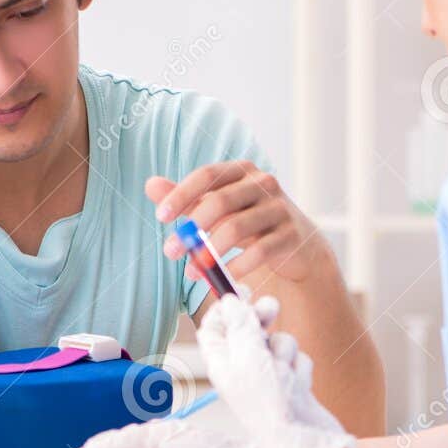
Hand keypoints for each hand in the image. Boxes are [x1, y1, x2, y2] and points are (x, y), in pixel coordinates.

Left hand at [146, 161, 331, 283]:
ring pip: (237, 228)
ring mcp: (279, 208)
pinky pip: (259, 251)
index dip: (181, 194)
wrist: (297, 246)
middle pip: (221, 201)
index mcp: (242, 171)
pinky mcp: (291, 235)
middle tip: (171, 251)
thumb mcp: (218, 208)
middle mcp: (263, 183)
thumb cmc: (250, 222)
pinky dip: (236, 266)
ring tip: (192, 271)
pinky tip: (221, 276)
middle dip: (192, 229)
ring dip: (209, 252)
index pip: (206, 175)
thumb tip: (150, 185)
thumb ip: (188, 198)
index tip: (160, 217)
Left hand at [195, 294, 353, 447]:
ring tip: (285, 371)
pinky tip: (298, 386)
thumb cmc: (270, 403)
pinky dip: (300, 367)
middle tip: (270, 308)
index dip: (225, 307)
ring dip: (285, 349)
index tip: (241, 290)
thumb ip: (239, 324)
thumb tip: (229, 301)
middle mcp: (242, 370)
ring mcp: (268, 379)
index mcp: (221, 363)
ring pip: (278, 342)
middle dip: (262, 319)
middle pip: (248, 330)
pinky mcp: (292, 385)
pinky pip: (297, 360)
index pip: (214, 327)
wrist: (304, 440)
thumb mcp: (248, 355)